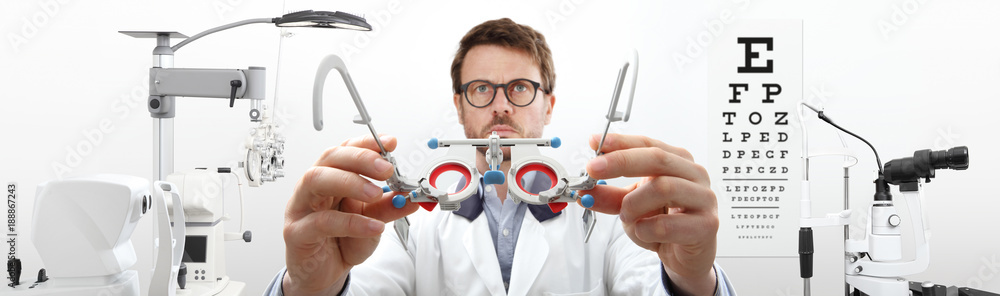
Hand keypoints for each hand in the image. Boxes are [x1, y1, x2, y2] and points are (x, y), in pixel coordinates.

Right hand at [282, 135, 418, 294]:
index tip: (390, 143)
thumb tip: (411, 197)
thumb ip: (389, 208)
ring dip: (349, 182)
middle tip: (386, 169)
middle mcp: (313, 188)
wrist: (323, 275)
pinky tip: (373, 226)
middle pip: (330, 159)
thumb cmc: (341, 242)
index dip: (366, 143)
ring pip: (316, 180)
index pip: (345, 150)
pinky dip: (351, 222)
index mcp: (332, 178)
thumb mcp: (372, 221)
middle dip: (360, 158)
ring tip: (376, 193)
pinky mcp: (296, 233)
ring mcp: (301, 208)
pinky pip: (321, 222)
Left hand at [579, 134, 718, 295]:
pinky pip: (667, 224)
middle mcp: (694, 175)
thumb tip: (585, 191)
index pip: (648, 144)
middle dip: (620, 162)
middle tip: (593, 170)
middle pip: (657, 158)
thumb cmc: (664, 224)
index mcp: (677, 162)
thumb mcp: (631, 207)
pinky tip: (645, 233)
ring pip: (663, 188)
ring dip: (633, 205)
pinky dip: (645, 230)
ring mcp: (704, 198)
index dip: (621, 142)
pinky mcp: (707, 225)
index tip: (595, 143)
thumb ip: (610, 197)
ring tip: (627, 218)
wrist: (686, 256)